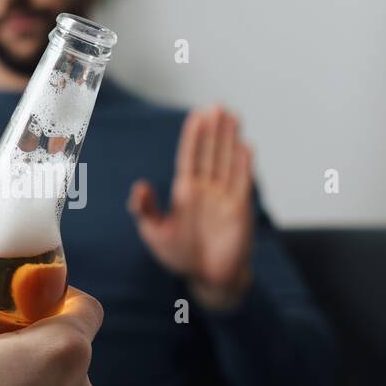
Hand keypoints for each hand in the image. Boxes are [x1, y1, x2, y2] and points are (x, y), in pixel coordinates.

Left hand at [128, 105, 254, 310]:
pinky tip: (246, 146)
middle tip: (217, 106)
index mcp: (185, 191)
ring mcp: (224, 198)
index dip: (194, 135)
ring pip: (227, 161)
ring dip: (230, 139)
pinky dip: (244, 165)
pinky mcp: (240, 211)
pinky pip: (242, 182)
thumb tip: (139, 187)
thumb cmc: (180, 256)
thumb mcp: (155, 233)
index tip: (198, 114)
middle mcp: (206, 190)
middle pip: (211, 153)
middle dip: (214, 130)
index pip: (190, 156)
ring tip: (233, 116)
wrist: (208, 279)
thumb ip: (146, 210)